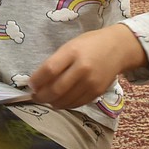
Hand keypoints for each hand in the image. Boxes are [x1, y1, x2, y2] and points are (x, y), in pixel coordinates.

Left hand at [27, 25, 143, 109]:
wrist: (118, 48)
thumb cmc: (90, 44)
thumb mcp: (70, 45)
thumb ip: (56, 61)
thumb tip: (39, 80)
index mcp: (72, 52)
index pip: (49, 69)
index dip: (37, 80)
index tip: (30, 84)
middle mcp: (82, 68)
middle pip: (56, 89)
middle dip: (41, 96)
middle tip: (34, 96)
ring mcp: (91, 82)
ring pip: (66, 100)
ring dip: (52, 102)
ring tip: (46, 99)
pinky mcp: (98, 92)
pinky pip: (77, 103)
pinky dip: (65, 104)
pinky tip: (59, 101)